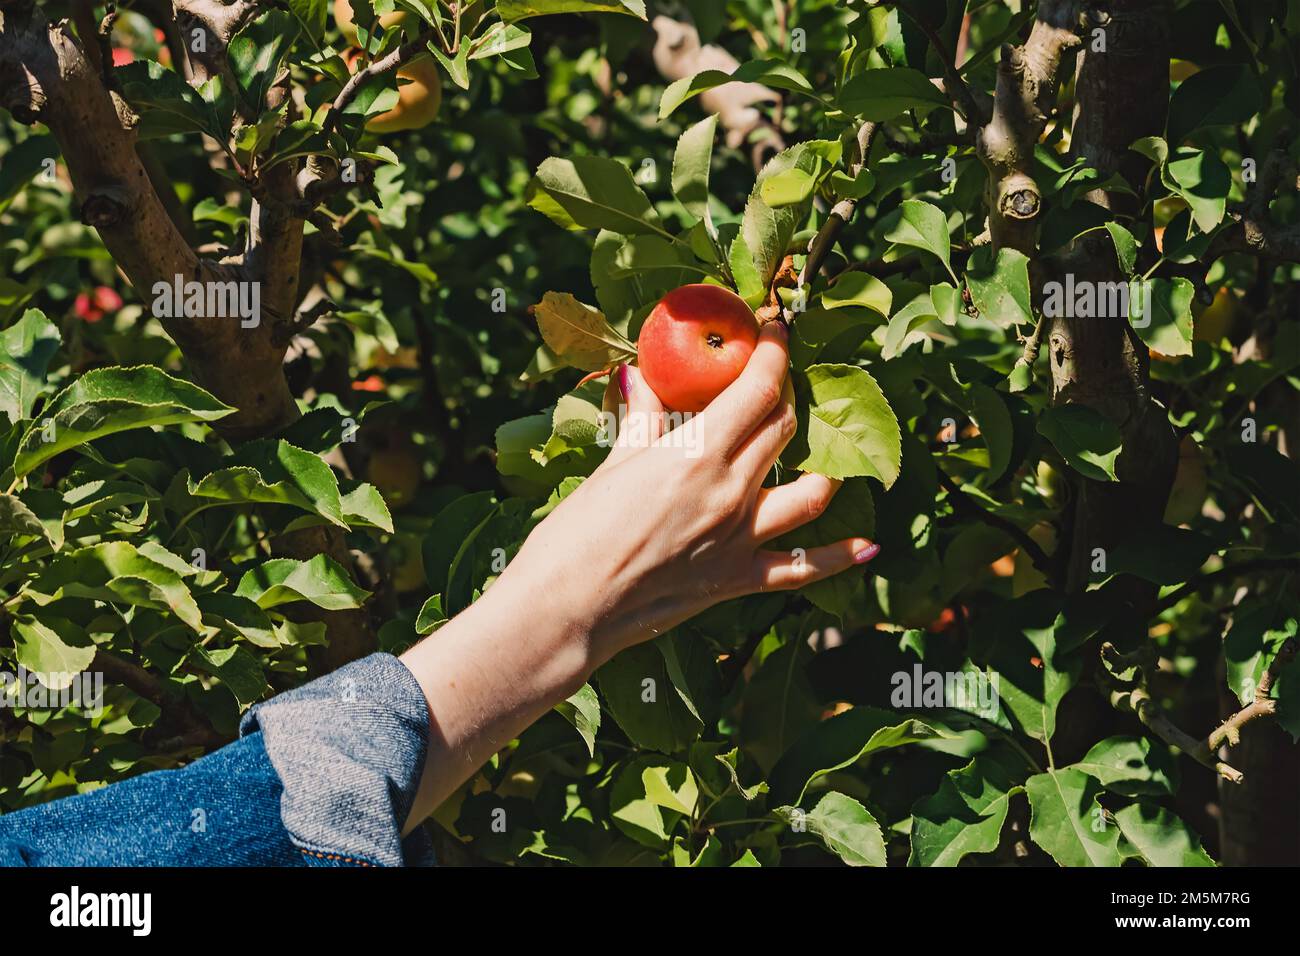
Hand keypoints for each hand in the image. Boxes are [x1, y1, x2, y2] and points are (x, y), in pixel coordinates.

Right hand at [498, 319, 879, 667]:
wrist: (570, 604)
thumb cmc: (579, 531)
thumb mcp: (614, 462)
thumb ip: (642, 417)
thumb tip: (640, 376)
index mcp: (697, 452)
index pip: (758, 388)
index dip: (775, 350)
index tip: (776, 327)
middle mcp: (730, 490)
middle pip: (784, 428)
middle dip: (785, 397)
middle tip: (775, 383)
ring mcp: (741, 537)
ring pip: (811, 491)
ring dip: (822, 466)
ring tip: (818, 452)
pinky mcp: (740, 579)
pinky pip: (804, 568)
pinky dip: (840, 555)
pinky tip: (869, 543)